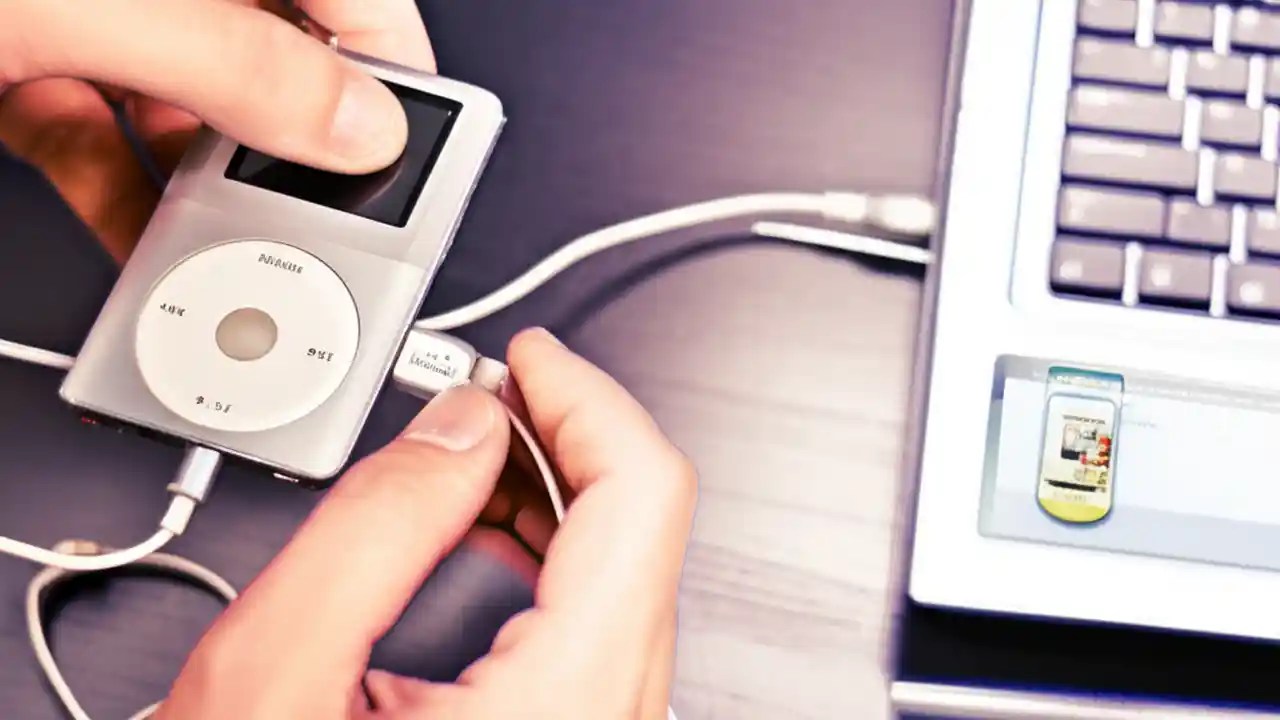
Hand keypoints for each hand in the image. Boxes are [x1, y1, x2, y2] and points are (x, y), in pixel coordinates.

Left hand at [0, 0, 433, 261]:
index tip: (413, 153)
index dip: (393, 71)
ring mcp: (97, 22)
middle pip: (277, 65)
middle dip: (298, 154)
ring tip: (235, 248)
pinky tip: (149, 252)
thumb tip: (358, 129)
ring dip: (212, 197)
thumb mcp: (88, 6)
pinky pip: (106, 148)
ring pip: (194, 118)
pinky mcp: (32, 71)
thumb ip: (233, 64)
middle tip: (324, 216)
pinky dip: (128, 207)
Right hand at [154, 328, 697, 718]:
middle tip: (480, 399)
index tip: (530, 359)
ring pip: (625, 580)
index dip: (586, 401)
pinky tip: (486, 540)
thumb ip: (372, 529)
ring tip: (469, 461)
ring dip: (552, 499)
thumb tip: (458, 428)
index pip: (646, 500)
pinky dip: (548, 563)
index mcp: (561, 711)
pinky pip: (598, 631)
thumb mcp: (273, 678)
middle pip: (642, 534)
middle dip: (560, 441)